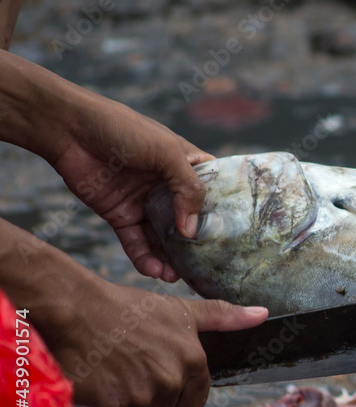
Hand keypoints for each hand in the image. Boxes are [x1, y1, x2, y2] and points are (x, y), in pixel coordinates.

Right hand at [46, 279, 267, 406]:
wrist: (78, 310)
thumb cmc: (129, 309)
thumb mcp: (181, 311)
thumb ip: (224, 316)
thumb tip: (263, 314)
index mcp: (192, 361)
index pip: (196, 398)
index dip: (179, 388)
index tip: (159, 370)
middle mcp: (171, 381)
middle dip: (154, 395)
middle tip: (133, 368)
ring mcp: (142, 396)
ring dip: (132, 403)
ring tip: (117, 373)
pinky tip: (102, 383)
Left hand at [48, 95, 211, 280]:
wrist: (70, 130)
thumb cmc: (124, 129)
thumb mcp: (166, 152)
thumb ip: (187, 189)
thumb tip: (192, 230)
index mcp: (186, 165)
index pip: (212, 192)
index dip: (223, 214)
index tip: (234, 238)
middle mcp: (168, 186)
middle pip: (188, 221)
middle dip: (196, 246)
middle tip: (206, 269)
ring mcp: (144, 202)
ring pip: (163, 237)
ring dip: (170, 258)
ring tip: (177, 277)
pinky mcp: (120, 215)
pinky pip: (135, 242)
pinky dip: (144, 258)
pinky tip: (154, 271)